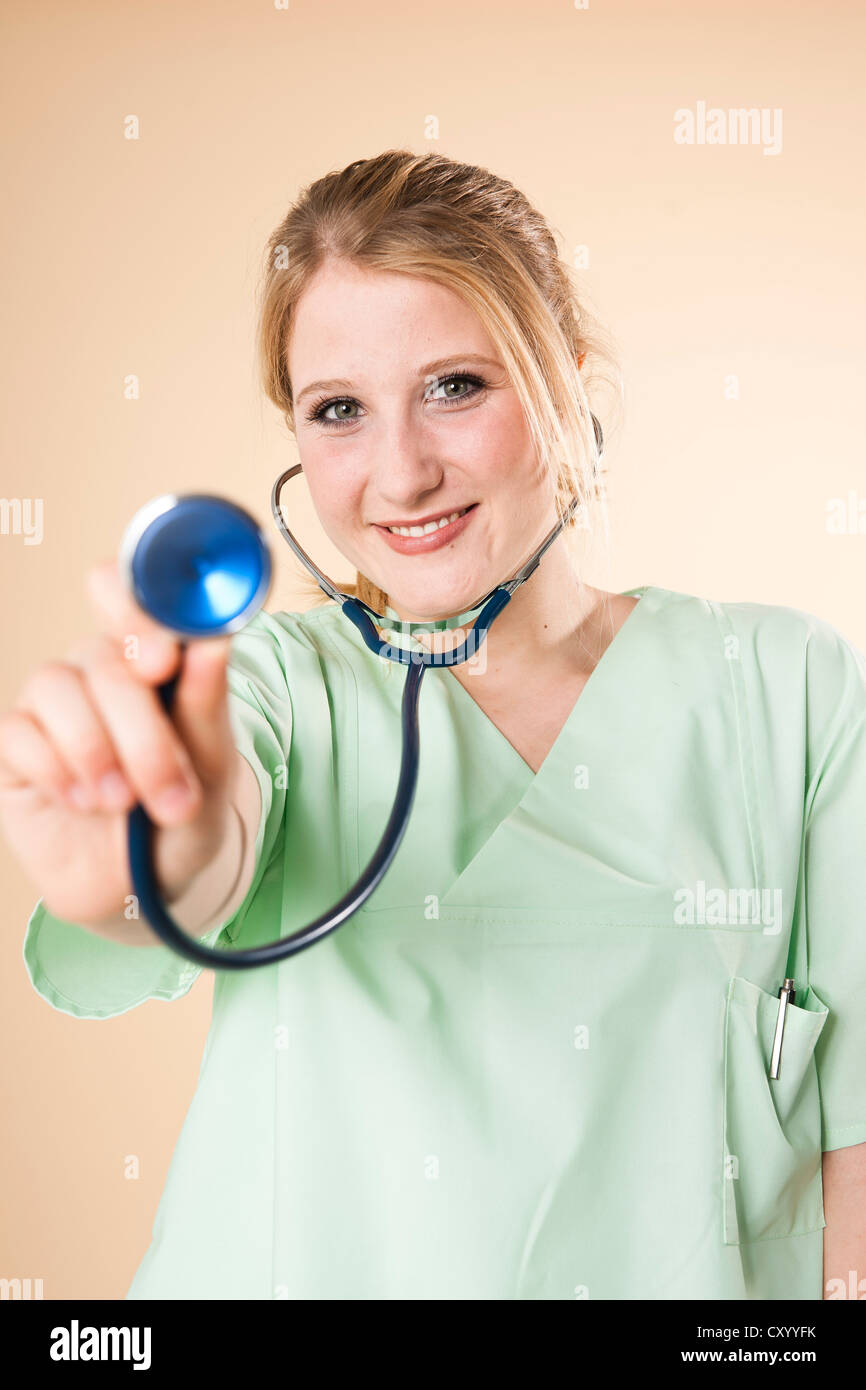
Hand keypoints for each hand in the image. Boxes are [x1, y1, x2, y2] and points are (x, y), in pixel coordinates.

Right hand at [0, 558, 238, 928]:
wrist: (142, 888)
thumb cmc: (182, 818)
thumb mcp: (212, 769)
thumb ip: (208, 705)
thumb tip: (214, 641)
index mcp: (154, 661)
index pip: (131, 594)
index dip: (136, 608)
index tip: (160, 658)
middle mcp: (99, 671)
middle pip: (104, 656)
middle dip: (142, 732)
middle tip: (171, 795)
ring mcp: (54, 705)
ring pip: (56, 685)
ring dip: (97, 751)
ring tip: (122, 804)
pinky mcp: (16, 746)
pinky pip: (21, 731)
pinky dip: (58, 771)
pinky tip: (83, 803)